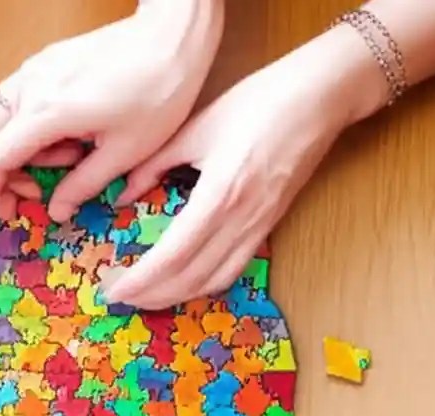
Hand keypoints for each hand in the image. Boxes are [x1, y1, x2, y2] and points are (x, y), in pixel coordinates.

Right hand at [0, 0, 224, 224]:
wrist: (171, 37)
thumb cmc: (158, 92)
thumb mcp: (125, 152)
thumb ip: (83, 185)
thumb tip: (56, 211)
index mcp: (47, 112)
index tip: (8, 213)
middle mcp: (29, 87)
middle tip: (32, 191)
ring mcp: (32, 70)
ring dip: (11, 147)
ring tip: (60, 160)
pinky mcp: (42, 62)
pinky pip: (12, 99)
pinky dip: (21, 126)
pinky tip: (62, 135)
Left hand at [104, 28, 387, 308]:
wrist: (319, 97)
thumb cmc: (258, 102)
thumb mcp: (195, 127)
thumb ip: (155, 163)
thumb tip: (124, 193)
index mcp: (219, 194)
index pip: (172, 255)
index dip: (141, 280)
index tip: (114, 290)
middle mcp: (241, 219)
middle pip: (192, 278)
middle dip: (152, 296)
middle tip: (120, 298)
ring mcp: (260, 226)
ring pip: (215, 280)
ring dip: (178, 296)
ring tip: (147, 297)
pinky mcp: (271, 225)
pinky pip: (235, 267)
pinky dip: (206, 283)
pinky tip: (186, 281)